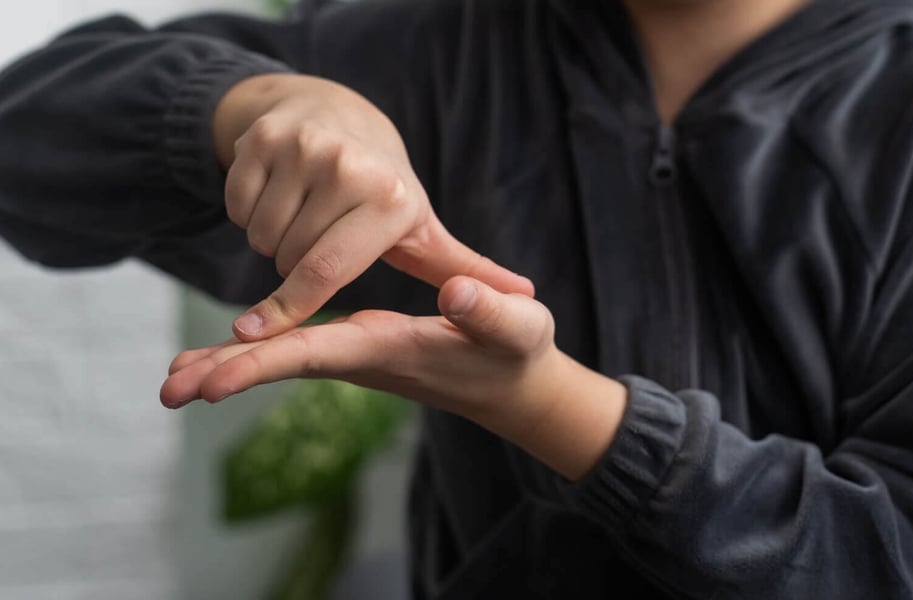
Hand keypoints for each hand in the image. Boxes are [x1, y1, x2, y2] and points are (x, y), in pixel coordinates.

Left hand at [161, 276, 626, 479]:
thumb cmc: (518, 354)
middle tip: (167, 390)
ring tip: (173, 375)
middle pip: (285, 365)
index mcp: (391, 347)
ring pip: (283, 360)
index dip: (265, 364)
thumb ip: (492, 310)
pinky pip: (294, 351)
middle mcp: (364, 357)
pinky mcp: (358, 348)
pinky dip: (253, 355)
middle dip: (227, 374)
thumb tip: (456, 293)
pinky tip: (221, 358)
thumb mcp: (519, 326)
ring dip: (228, 366)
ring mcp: (357, 355)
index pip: (318, 355)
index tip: (212, 383)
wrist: (515, 387)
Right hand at [212, 74, 532, 340]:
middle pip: (287, 256)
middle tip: (322, 239)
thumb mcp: (423, 230)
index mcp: (390, 200)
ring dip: (272, 239)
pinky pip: (235, 204)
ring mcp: (302, 146)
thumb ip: (466, 272)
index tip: (253, 338)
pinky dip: (248, 211)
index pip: (326, 270)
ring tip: (305, 216)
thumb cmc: (386, 192)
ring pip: (259, 234)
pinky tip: (281, 193)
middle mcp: (346, 167)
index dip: (289, 308)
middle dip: (294, 266)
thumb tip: (528, 300)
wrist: (344, 117)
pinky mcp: (264, 136)